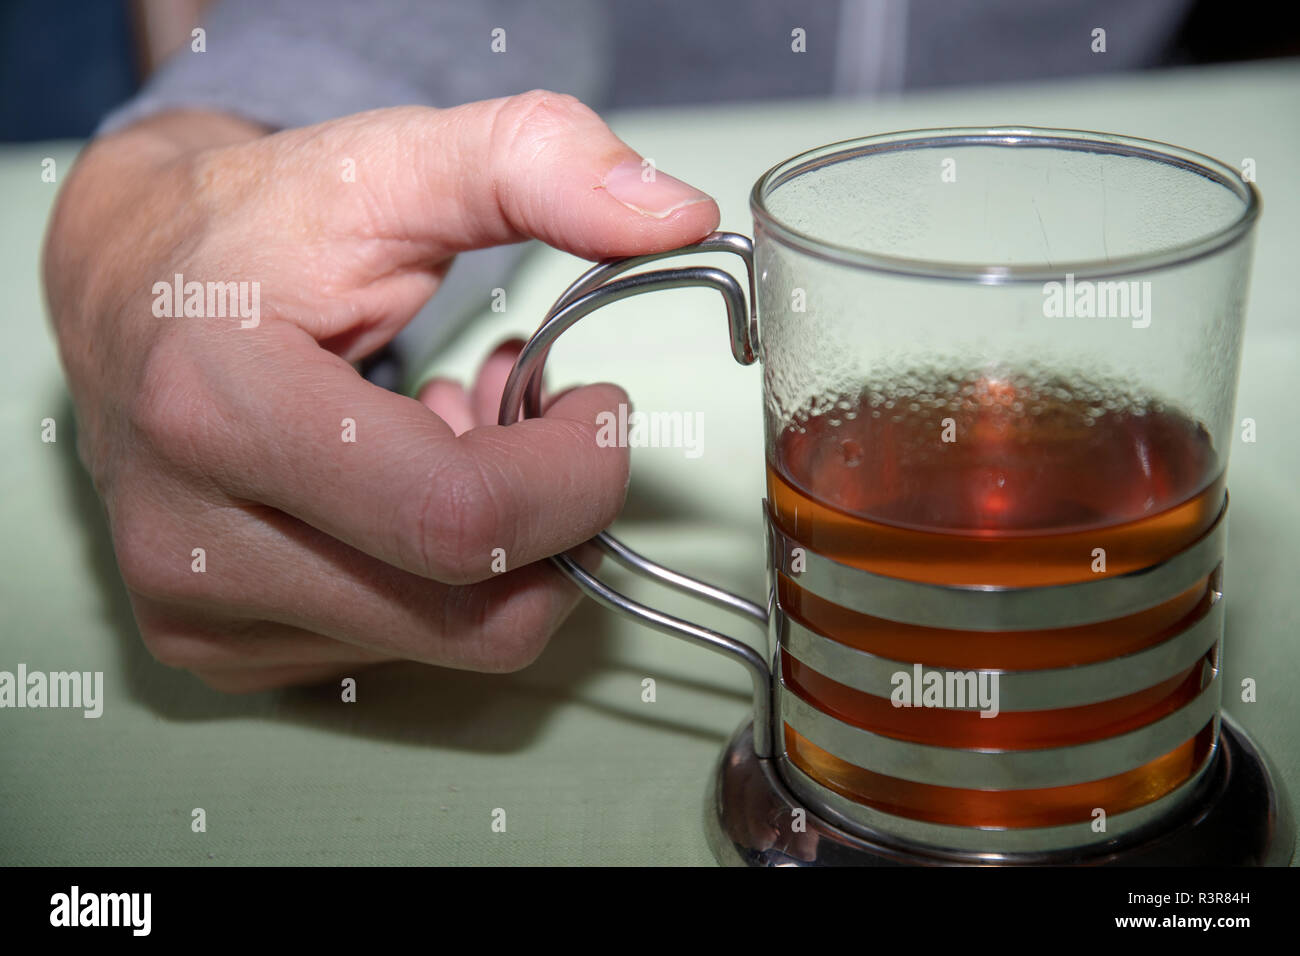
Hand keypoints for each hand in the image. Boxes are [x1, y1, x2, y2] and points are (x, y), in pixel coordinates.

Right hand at [43, 91, 718, 691]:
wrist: (122, 294)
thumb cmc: (254, 230)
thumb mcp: (391, 163)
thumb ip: (537, 163)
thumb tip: (677, 214)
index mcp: (220, 410)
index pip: (462, 521)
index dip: (578, 476)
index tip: (595, 407)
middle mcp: (189, 543)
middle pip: (476, 616)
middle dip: (554, 522)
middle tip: (533, 422)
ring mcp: (200, 615)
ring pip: (453, 644)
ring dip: (502, 549)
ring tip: (456, 435)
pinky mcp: (217, 650)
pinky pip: (404, 653)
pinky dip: (443, 579)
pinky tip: (407, 487)